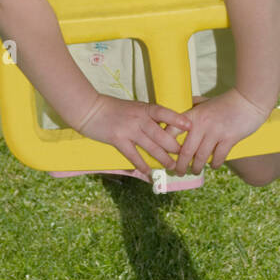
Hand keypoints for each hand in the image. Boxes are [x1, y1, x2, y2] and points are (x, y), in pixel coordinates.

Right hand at [75, 95, 192, 182]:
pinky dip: (142, 164)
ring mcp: (128, 129)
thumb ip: (147, 116)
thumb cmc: (112, 108)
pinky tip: (148, 171)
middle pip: (161, 134)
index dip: (178, 119)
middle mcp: (139, 118)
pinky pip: (133, 155)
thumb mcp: (133, 108)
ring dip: (163, 158)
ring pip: (151, 146)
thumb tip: (163, 127)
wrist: (90, 109)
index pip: (164, 112)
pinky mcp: (118, 139)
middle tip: (184, 156)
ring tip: (172, 166)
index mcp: (144, 108)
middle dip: (174, 147)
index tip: (190, 127)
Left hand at [171, 88, 271, 175]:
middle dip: (180, 165)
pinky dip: (215, 164)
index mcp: (193, 114)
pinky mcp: (229, 138)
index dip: (165, 145)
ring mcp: (216, 132)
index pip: (172, 130)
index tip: (165, 155)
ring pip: (201, 157)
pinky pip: (218, 157)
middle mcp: (201, 124)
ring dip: (196, 167)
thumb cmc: (227, 101)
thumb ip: (193, 106)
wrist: (249, 100)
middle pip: (185, 151)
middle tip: (178, 172)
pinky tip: (213, 166)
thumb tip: (180, 107)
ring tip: (194, 171)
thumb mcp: (206, 101)